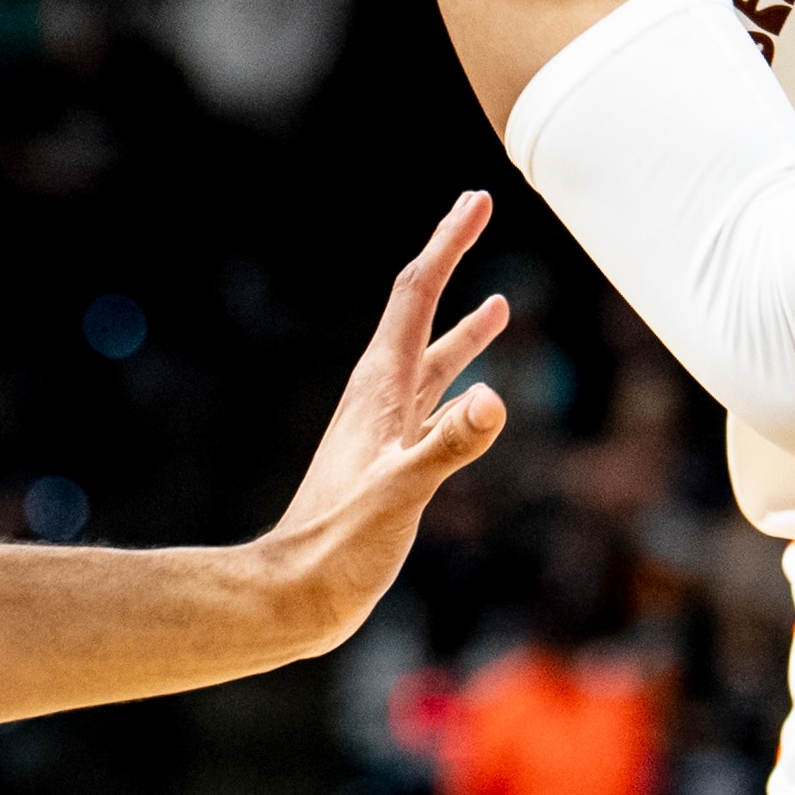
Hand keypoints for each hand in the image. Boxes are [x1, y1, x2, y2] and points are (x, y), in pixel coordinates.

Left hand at [258, 191, 512, 636]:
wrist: (295, 594)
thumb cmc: (339, 547)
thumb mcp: (401, 492)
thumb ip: (448, 447)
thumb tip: (494, 398)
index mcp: (380, 388)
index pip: (417, 295)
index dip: (448, 244)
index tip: (476, 200)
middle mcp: (380, 397)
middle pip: (420, 312)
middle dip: (451, 263)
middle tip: (475, 216)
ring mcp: (384, 429)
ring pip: (431, 364)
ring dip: (463, 332)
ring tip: (499, 307)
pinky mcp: (389, 463)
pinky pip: (432, 410)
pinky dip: (458, 388)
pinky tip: (474, 401)